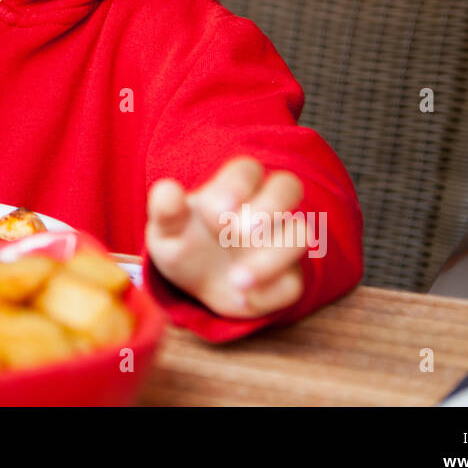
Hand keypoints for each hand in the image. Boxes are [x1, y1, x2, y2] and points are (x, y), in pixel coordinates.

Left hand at [146, 157, 306, 317]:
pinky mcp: (288, 277)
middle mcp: (266, 208)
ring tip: (236, 279)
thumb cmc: (184, 244)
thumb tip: (167, 189)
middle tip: (241, 231)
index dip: (236, 186)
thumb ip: (166, 210)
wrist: (196, 284)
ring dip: (272, 258)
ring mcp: (281, 241)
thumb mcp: (166, 230)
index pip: (247, 169)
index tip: (213, 213)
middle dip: (270, 206)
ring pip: (300, 234)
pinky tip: (241, 297)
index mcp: (234, 187)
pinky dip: (269, 292)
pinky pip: (292, 283)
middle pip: (288, 186)